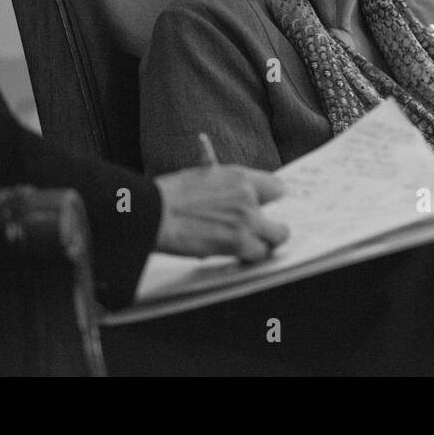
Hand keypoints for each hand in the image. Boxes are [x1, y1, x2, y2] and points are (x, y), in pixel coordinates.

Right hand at [153, 165, 289, 261]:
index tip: (266, 210)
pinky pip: (257, 254)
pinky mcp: (238, 241)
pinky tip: (237, 256)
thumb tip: (239, 198)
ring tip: (248, 248)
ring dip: (262, 245)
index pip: (277, 188)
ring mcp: (246, 219)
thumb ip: (226, 187)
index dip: (271, 203)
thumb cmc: (170, 196)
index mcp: (239, 176)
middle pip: (279, 216)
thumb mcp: (203, 177)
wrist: (154, 212)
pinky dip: (248, 258)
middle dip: (271, 229)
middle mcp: (248, 196)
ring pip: (274, 238)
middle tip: (260, 234)